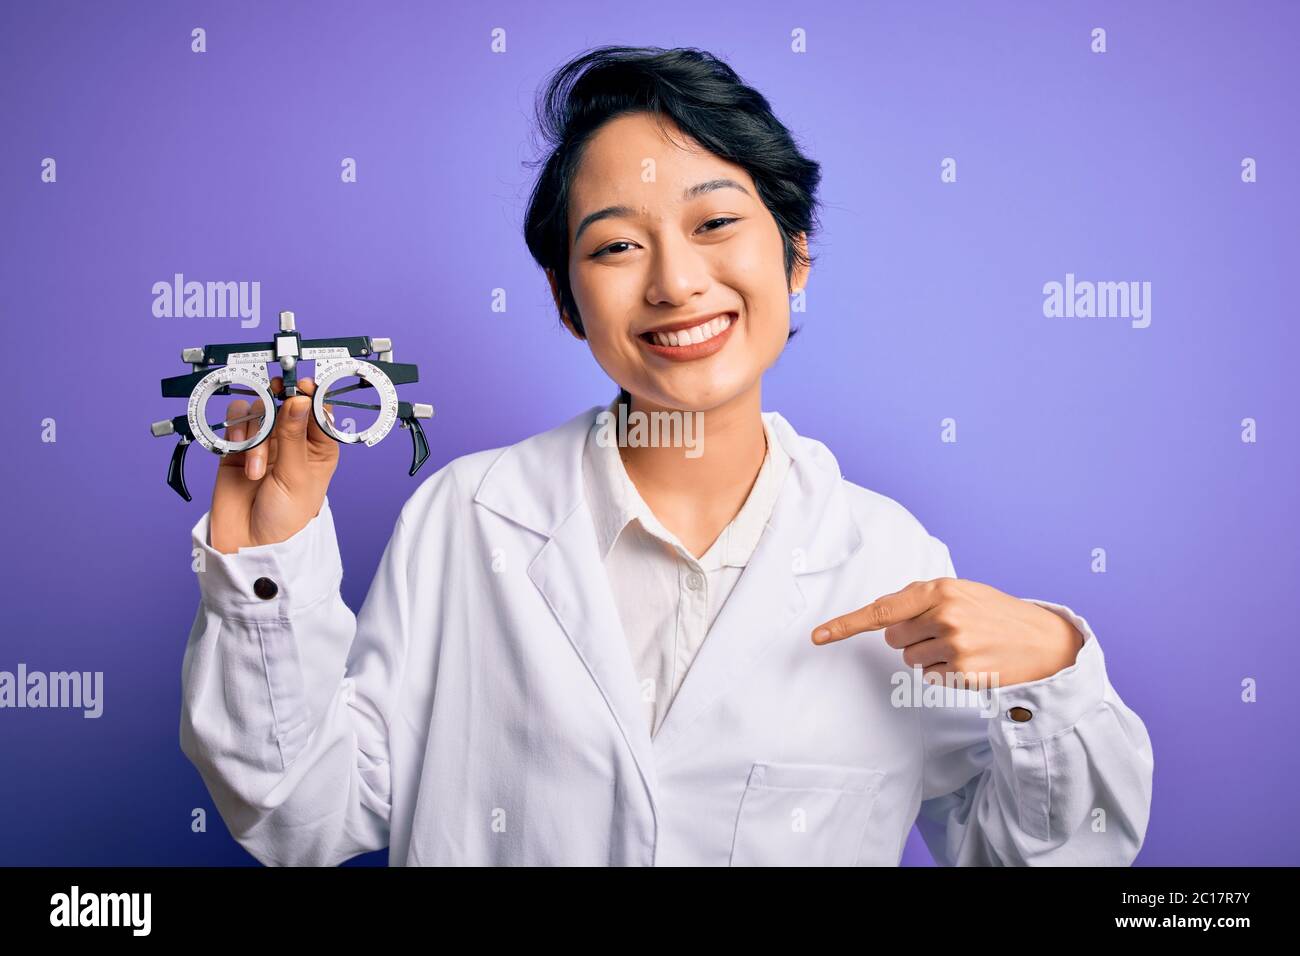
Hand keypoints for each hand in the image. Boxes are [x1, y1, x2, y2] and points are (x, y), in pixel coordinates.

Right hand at [209, 375, 339, 553]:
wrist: (250, 544)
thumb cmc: (285, 519)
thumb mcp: (296, 477)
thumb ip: (293, 436)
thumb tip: (299, 399)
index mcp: (319, 448)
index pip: (317, 409)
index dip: (310, 394)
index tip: (301, 387)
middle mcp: (292, 441)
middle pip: (285, 403)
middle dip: (278, 404)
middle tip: (274, 400)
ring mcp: (264, 442)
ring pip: (260, 410)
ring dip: (256, 433)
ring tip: (256, 470)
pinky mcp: (238, 446)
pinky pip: (236, 422)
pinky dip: (237, 431)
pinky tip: (239, 453)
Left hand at [810, 578, 1084, 686]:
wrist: (1043, 641)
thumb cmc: (995, 614)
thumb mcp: (961, 592)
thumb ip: (922, 598)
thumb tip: (883, 617)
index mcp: (939, 590)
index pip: (881, 610)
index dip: (845, 625)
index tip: (817, 637)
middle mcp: (944, 615)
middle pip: (893, 638)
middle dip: (911, 637)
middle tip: (946, 632)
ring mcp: (954, 646)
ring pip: (910, 660)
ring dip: (928, 656)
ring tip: (962, 646)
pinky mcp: (963, 673)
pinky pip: (930, 677)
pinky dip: (944, 673)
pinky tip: (970, 662)